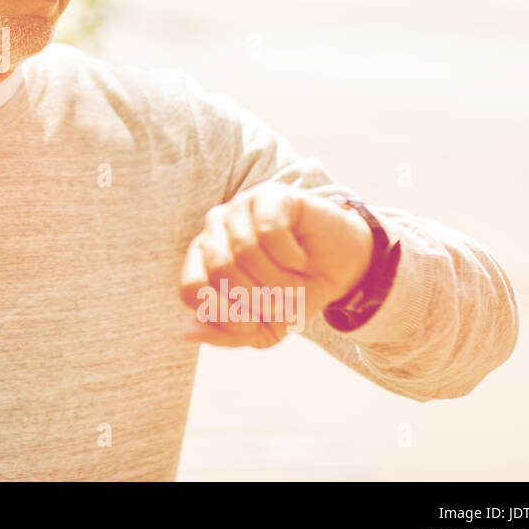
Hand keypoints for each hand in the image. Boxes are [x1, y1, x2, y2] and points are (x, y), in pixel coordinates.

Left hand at [178, 182, 373, 347]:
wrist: (342, 271)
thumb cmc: (295, 294)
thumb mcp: (262, 328)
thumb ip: (224, 333)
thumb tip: (186, 331)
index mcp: (203, 260)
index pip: (192, 288)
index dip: (223, 313)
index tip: (253, 322)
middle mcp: (215, 230)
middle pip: (220, 270)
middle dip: (257, 298)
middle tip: (282, 301)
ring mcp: (239, 209)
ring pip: (245, 250)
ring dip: (278, 280)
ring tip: (294, 281)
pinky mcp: (269, 195)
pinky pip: (269, 231)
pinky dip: (290, 256)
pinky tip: (300, 259)